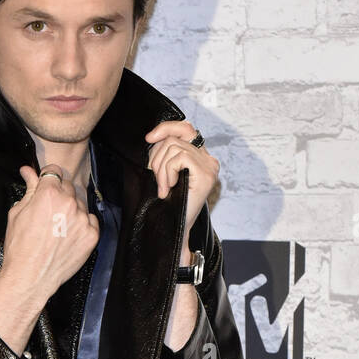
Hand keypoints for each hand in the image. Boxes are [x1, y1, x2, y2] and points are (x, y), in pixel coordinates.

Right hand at [0, 163, 99, 303]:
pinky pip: (90, 221)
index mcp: (49, 194)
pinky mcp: (92, 235)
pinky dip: (82, 225)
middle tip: (49, 212)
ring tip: (57, 228)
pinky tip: (68, 236)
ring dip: (71, 211)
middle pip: (68, 187)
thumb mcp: (17, 214)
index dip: (48, 178)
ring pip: (80, 204)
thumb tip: (28, 172)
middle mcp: (69, 203)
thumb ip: (28, 190)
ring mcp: (83, 220)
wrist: (30, 278)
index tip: (47, 185)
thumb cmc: (20, 248)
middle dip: (59, 195)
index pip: (54, 172)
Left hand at [144, 120, 219, 260]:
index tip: (149, 139)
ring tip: (163, 187)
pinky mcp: (206, 173)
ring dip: (160, 169)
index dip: (165, 128)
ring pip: (174, 148)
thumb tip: (152, 136)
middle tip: (157, 180)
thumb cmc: (171, 205)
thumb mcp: (165, 174)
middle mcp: (208, 159)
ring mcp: (209, 166)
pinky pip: (180, 158)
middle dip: (157, 158)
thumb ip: (165, 154)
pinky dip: (167, 172)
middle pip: (174, 139)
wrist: (176, 230)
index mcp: (200, 157)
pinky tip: (169, 188)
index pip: (185, 128)